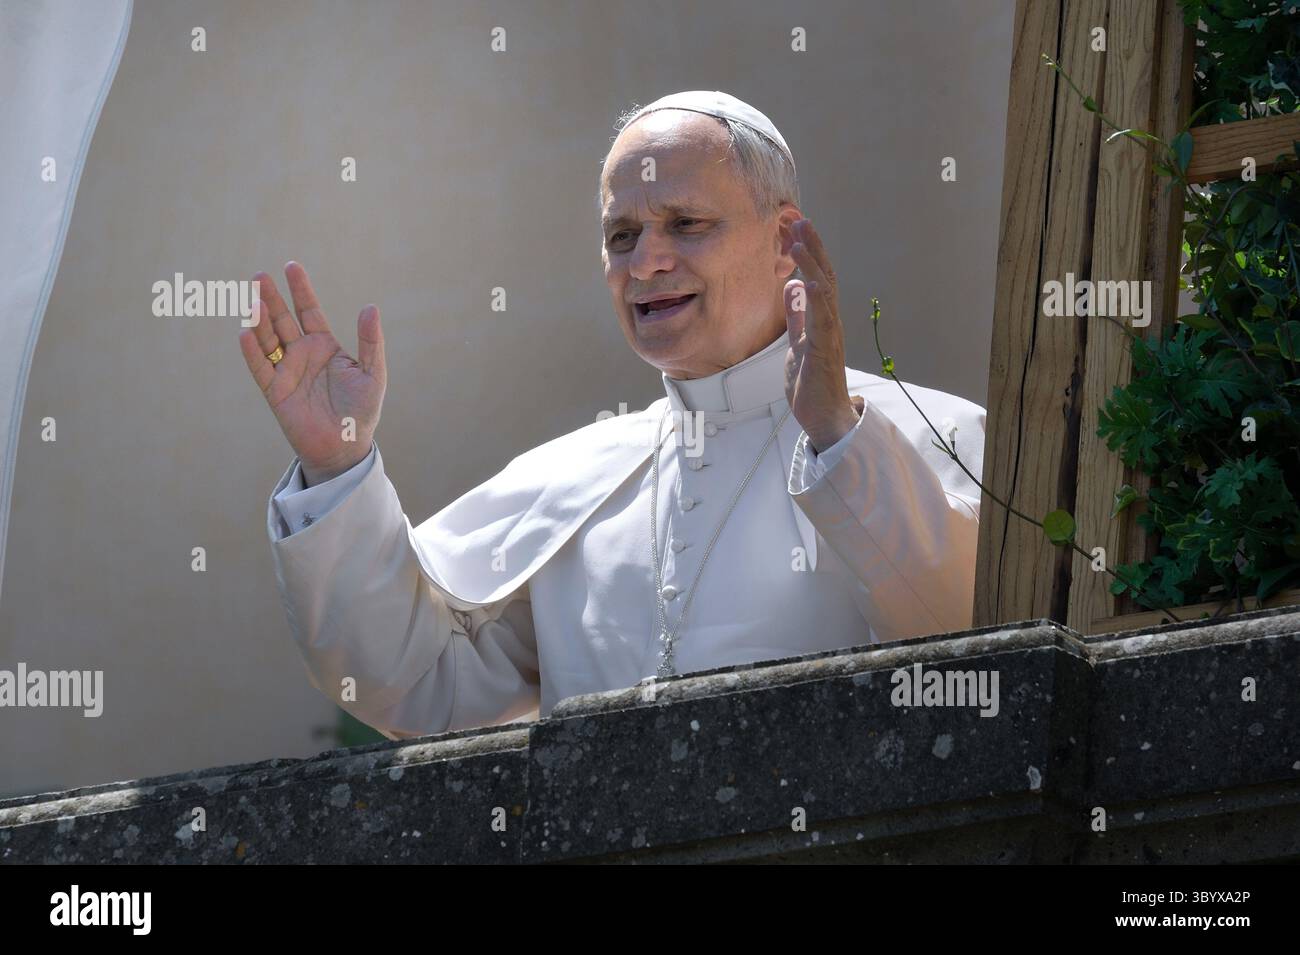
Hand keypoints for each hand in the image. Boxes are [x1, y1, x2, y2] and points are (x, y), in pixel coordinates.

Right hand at [238, 262, 386, 484]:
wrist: (345, 447)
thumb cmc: (362, 411)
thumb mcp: (373, 374)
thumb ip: (371, 342)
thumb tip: (370, 307)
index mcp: (325, 346)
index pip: (309, 311)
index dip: (300, 290)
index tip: (291, 266)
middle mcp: (302, 354)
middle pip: (282, 320)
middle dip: (271, 298)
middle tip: (259, 277)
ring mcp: (286, 371)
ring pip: (267, 339)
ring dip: (259, 320)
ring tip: (254, 300)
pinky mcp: (274, 391)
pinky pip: (260, 367)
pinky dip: (252, 351)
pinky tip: (245, 332)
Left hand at [783, 218, 861, 453]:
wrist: (823, 415)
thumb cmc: (811, 381)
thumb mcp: (797, 342)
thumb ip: (797, 315)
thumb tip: (793, 286)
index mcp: (821, 318)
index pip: (816, 276)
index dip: (806, 251)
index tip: (793, 227)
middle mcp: (829, 321)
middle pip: (824, 274)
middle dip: (811, 246)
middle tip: (798, 218)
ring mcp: (830, 334)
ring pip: (825, 291)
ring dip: (813, 264)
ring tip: (799, 240)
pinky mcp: (825, 350)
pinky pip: (824, 320)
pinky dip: (819, 298)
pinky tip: (811, 279)